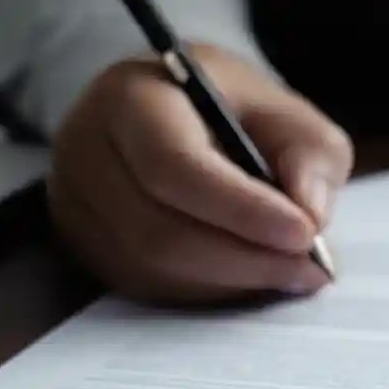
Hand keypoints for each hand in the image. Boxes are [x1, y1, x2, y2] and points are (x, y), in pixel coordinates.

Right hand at [48, 43, 352, 303]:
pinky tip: (252, 277)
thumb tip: (309, 213)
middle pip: (157, 230)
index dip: (241, 208)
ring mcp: (78, 208)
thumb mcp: (286, 111)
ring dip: (233, 280)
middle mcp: (87, 153)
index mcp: (132, 97)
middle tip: (310, 267)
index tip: (303, 233)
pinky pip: (149, 288)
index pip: (173, 163)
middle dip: (244, 257)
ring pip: (153, 268)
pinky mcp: (89, 251)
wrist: (173, 117)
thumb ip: (309, 154)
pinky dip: (212, 291)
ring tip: (293, 272)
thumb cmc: (233, 112)